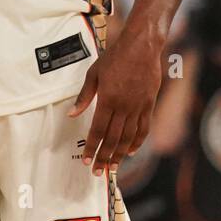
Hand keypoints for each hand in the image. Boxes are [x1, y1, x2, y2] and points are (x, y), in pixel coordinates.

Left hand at [69, 25, 162, 175]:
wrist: (141, 48)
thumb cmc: (114, 59)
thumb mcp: (93, 74)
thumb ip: (84, 96)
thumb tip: (72, 113)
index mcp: (108, 99)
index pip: (98, 129)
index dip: (92, 146)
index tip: (87, 159)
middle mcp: (124, 107)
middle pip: (113, 138)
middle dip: (104, 156)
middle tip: (98, 171)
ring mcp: (138, 107)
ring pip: (129, 137)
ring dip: (120, 154)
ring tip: (112, 167)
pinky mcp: (149, 106)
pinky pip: (144, 129)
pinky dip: (137, 143)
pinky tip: (130, 152)